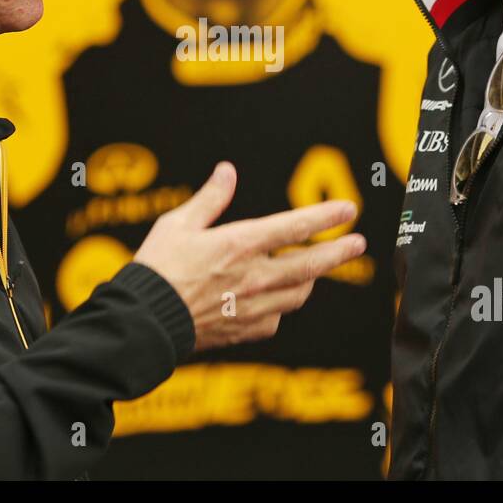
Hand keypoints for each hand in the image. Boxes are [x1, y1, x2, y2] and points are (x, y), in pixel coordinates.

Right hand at [134, 161, 363, 350]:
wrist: (145, 323)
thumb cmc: (157, 270)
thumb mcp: (177, 224)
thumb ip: (209, 199)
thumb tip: (227, 172)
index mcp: (240, 244)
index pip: (296, 226)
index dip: (325, 216)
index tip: (348, 210)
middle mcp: (255, 276)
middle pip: (312, 264)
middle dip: (339, 252)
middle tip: (358, 244)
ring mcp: (255, 306)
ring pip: (300, 293)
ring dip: (312, 278)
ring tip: (317, 270)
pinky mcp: (247, 330)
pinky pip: (277, 317)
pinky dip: (282, 305)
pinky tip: (276, 300)